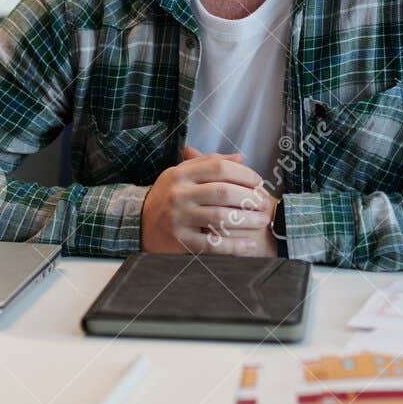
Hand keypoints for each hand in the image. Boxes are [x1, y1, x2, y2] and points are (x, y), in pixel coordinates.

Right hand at [141, 145, 276, 255]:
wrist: (138, 222)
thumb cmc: (168, 194)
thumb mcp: (182, 173)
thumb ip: (210, 163)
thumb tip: (240, 158)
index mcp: (181, 173)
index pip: (218, 167)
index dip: (243, 173)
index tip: (258, 182)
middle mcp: (179, 194)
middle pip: (223, 192)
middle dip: (249, 198)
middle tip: (264, 203)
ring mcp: (179, 218)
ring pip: (220, 218)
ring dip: (247, 220)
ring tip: (262, 221)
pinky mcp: (180, 240)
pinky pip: (212, 244)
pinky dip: (234, 245)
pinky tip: (248, 243)